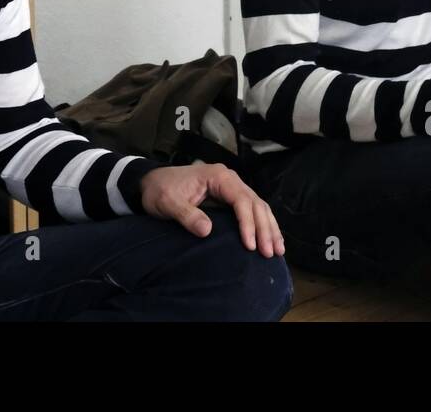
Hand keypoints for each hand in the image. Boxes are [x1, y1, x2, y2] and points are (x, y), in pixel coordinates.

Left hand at [139, 163, 284, 257]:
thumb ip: (186, 215)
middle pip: (255, 203)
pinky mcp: (230, 197)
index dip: (248, 223)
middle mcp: (230, 179)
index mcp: (218, 176)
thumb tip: (207, 230)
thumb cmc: (160, 191)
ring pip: (259, 206)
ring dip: (270, 228)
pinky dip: (264, 224)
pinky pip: (253, 209)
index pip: (241, 200)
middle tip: (269, 253)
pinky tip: (272, 239)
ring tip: (278, 250)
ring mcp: (232, 187)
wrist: (152, 182)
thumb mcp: (167, 202)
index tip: (250, 245)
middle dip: (264, 228)